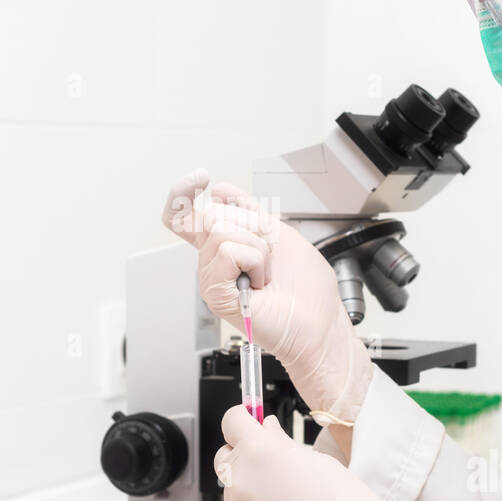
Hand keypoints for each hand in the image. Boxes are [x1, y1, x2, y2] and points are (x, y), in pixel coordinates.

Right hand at [161, 169, 373, 422]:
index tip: (201, 178)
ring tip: (265, 274)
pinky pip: (229, 251)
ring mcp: (212, 277)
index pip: (184, 215)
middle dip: (251, 226)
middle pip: (211, 213)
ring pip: (220, 229)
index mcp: (224, 246)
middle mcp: (213, 261)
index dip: (182, 192)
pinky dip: (255, 261)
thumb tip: (220, 190)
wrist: (319, 322)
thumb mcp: (279, 234)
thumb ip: (249, 211)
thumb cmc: (306, 289)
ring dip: (257, 247)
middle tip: (267, 256)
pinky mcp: (216, 293)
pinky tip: (260, 284)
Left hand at [214, 405, 396, 500]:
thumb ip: (281, 442)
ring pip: (234, 492)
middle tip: (274, 466)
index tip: (251, 424)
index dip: (243, 420)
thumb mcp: (316, 461)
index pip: (232, 421)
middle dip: (244, 456)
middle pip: (225, 456)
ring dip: (252, 491)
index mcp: (259, 452)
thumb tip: (265, 429)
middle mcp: (241, 481)